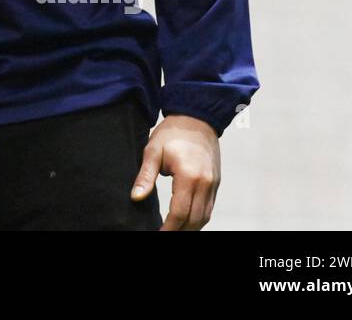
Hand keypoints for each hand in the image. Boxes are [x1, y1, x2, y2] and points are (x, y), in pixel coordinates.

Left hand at [130, 114, 219, 230]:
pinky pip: (209, 207)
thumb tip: (136, 197)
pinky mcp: (216, 182)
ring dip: (191, 227)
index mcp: (189, 176)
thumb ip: (146, 176)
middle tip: (163, 233)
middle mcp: (205, 183)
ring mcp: (213, 184)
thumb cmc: (172, 133)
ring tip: (174, 230)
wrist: (196, 118)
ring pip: (205, 216)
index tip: (157, 233)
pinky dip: (199, 217)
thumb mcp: (153, 150)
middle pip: (194, 219)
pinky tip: (187, 221)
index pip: (180, 212)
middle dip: (179, 230)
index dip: (169, 228)